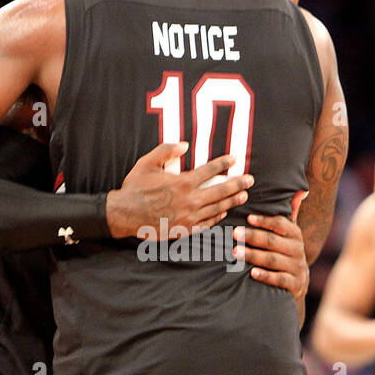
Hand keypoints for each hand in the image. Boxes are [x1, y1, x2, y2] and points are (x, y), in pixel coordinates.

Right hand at [106, 142, 250, 237]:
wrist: (124, 215)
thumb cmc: (135, 187)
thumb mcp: (147, 163)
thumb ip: (167, 150)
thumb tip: (185, 145)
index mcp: (182, 183)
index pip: (209, 171)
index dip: (224, 163)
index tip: (234, 159)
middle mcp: (189, 200)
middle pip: (220, 191)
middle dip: (238, 184)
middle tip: (250, 180)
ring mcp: (188, 217)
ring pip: (217, 208)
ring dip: (232, 201)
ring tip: (243, 195)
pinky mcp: (184, 229)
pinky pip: (206, 223)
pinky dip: (217, 217)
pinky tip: (224, 212)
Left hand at [233, 213, 308, 301]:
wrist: (298, 283)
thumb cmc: (285, 252)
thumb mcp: (288, 233)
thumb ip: (289, 213)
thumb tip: (299, 190)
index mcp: (294, 234)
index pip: (279, 223)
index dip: (264, 220)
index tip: (248, 217)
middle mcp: (297, 249)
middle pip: (272, 241)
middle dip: (253, 236)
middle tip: (234, 233)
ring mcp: (296, 267)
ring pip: (273, 259)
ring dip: (254, 255)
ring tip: (236, 252)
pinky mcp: (294, 284)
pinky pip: (279, 279)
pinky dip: (265, 276)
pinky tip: (252, 273)